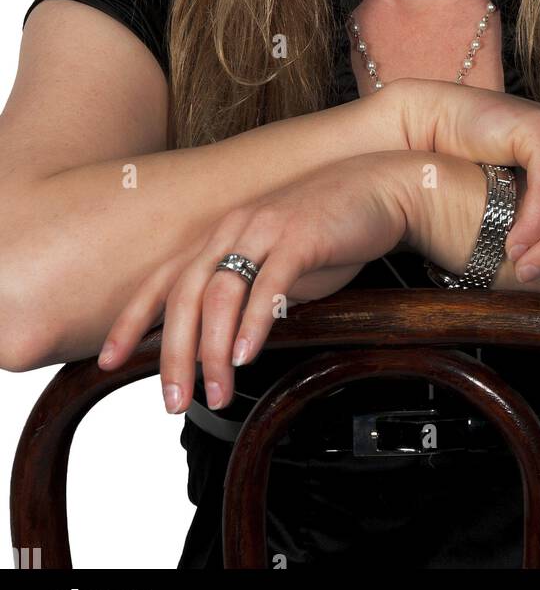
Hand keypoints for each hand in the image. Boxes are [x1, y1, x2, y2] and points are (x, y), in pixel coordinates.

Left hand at [96, 153, 409, 413]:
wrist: (381, 188)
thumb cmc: (329, 228)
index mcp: (221, 234)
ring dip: (212, 351)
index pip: (163, 280)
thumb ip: (245, 293)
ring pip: (220, 294)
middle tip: (172, 400)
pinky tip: (245, 355)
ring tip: (215, 393)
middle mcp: (233, 228)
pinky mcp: (300, 236)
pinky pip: (268, 284)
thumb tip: (220, 341)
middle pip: (183, 295)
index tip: (109, 361)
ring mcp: (264, 230)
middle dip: (172, 353)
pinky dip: (253, 323)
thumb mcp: (275, 263)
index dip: (132, 320)